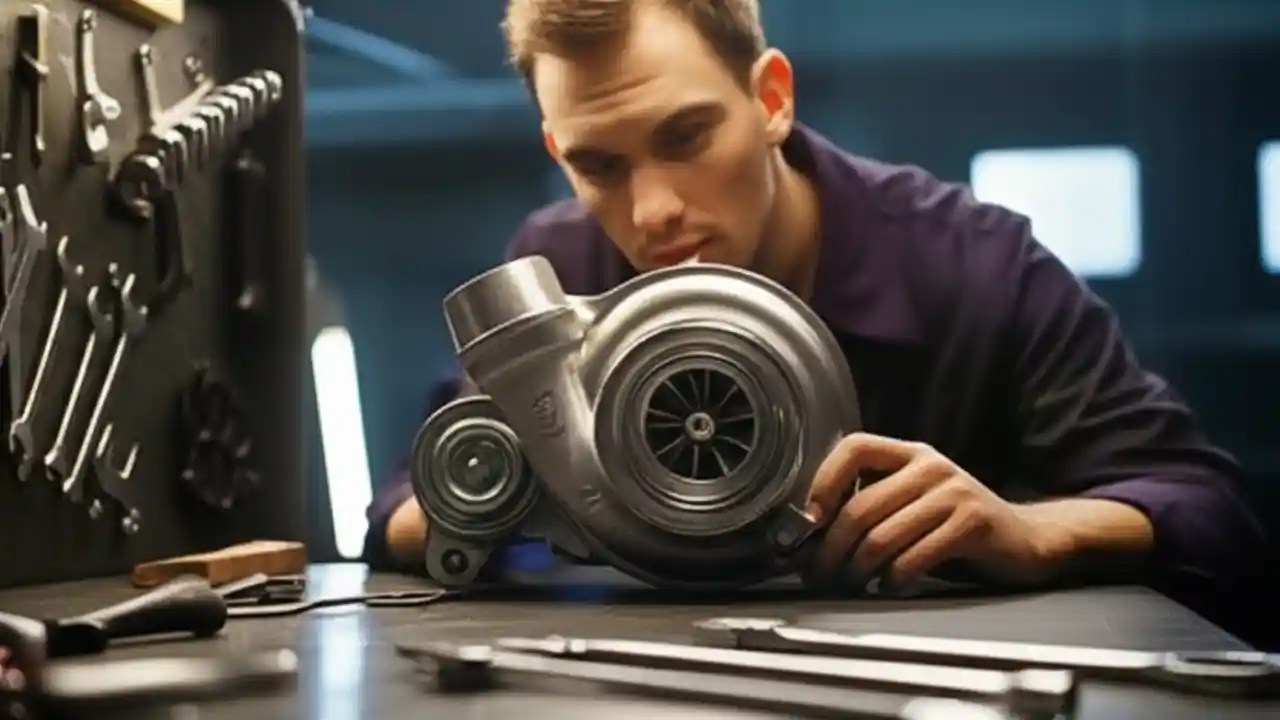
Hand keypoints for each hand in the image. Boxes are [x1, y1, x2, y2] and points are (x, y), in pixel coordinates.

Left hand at [802, 433, 1066, 592]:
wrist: (1025, 538)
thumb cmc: (955, 524)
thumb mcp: (915, 498)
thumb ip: (874, 500)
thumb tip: (812, 529)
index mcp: (911, 453)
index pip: (854, 446)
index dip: (824, 479)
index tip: (810, 518)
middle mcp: (930, 466)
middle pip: (861, 506)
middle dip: (831, 547)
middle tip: (818, 573)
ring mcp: (954, 492)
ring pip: (883, 537)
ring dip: (857, 569)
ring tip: (851, 583)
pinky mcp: (973, 524)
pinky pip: (914, 557)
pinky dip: (893, 578)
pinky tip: (889, 585)